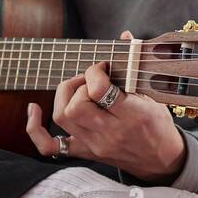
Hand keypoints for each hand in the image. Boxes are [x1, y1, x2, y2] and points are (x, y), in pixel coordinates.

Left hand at [24, 30, 186, 181]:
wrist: (163, 161)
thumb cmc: (159, 126)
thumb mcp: (154, 95)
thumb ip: (134, 66)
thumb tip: (124, 36)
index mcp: (132, 115)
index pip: (99, 90)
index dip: (95, 72)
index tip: (103, 67)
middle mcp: (110, 132)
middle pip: (75, 105)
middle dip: (79, 84)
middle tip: (91, 79)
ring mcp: (95, 145)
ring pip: (62, 117)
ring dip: (64, 96)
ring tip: (78, 89)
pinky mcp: (86, 152)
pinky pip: (50, 146)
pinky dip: (35, 128)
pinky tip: (34, 110)